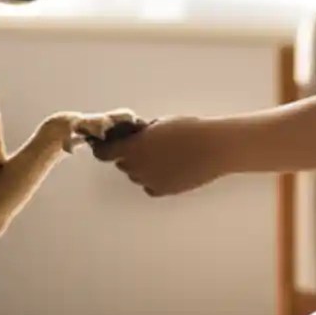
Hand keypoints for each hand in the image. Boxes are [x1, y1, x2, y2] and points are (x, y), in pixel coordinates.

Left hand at [90, 116, 230, 196]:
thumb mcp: (160, 124)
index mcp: (133, 148)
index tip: (103, 145)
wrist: (212, 148)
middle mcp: (137, 167)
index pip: (104, 153)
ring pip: (137, 175)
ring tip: (162, 157)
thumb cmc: (188, 129)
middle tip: (144, 146)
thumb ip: (142, 132)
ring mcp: (150, 181)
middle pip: (122, 164)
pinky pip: (150, 186)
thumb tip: (135, 135)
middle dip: (128, 155)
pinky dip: (154, 179)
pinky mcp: (164, 191)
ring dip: (142, 167)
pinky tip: (169, 169)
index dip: (102, 149)